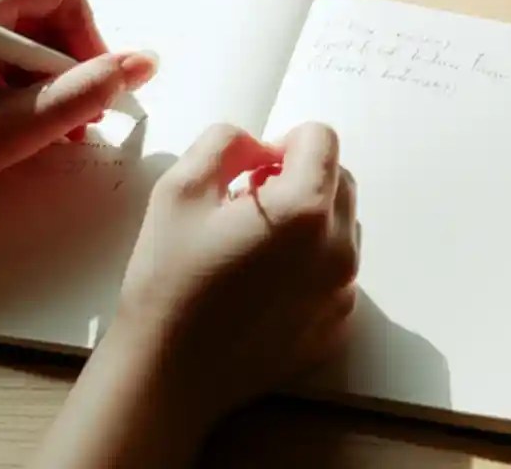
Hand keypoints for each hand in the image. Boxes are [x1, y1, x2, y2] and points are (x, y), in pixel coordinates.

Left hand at [0, 0, 156, 263]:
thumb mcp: (9, 131)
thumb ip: (80, 96)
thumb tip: (144, 63)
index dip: (89, 33)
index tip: (92, 86)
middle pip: (52, 14)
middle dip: (77, 64)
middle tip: (80, 120)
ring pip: (36, 44)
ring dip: (59, 86)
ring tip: (60, 134)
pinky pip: (13, 66)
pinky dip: (34, 96)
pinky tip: (33, 134)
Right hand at [30, 123, 358, 468]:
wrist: (168, 373)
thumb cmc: (168, 281)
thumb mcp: (180, 189)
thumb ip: (226, 143)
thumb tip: (259, 147)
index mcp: (304, 208)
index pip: (322, 138)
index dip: (283, 142)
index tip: (251, 172)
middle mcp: (337, 248)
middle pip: (339, 180)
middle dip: (300, 177)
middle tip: (247, 204)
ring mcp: (342, 290)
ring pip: (341, 226)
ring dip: (308, 220)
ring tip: (254, 246)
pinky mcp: (336, 324)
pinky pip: (336, 272)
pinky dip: (310, 263)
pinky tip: (263, 285)